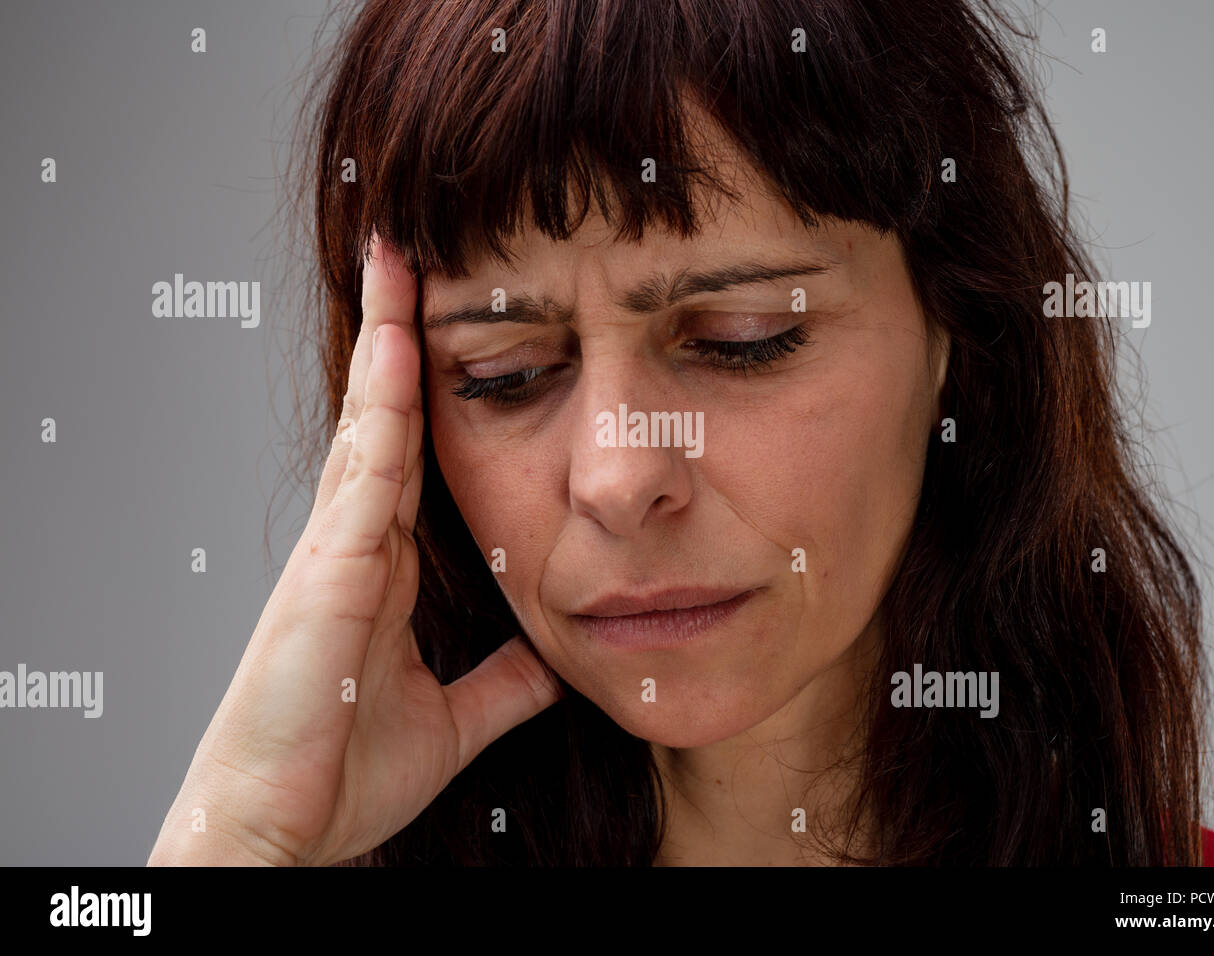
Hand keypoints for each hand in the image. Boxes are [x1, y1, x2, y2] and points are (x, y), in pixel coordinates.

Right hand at [148, 234, 561, 865]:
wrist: (282, 828)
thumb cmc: (342, 771)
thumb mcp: (456, 717)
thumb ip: (504, 684)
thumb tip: (558, 661)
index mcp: (385, 569)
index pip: (414, 456)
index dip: (427, 391)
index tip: (446, 326)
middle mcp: (359, 544)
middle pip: (386, 419)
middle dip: (397, 336)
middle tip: (414, 255)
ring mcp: (338, 549)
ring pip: (368, 424)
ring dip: (386, 340)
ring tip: (400, 260)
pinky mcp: (327, 570)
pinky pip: (363, 471)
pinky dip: (379, 406)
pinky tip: (395, 346)